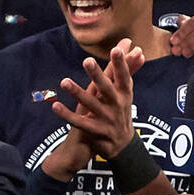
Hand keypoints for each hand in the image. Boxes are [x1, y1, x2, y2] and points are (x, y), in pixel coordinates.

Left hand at [50, 38, 143, 159]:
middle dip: (97, 75)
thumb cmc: (121, 110)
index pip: (123, 76)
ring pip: (90, 104)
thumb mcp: (125, 92)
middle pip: (106, 89)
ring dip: (77, 92)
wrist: (122, 146)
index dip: (121, 64)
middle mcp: (117, 106)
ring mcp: (106, 119)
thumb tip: (138, 49)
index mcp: (124, 94)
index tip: (116, 49)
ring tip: (64, 81)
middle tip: (87, 61)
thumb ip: (129, 70)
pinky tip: (55, 105)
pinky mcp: (95, 131)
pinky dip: (67, 114)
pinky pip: (79, 122)